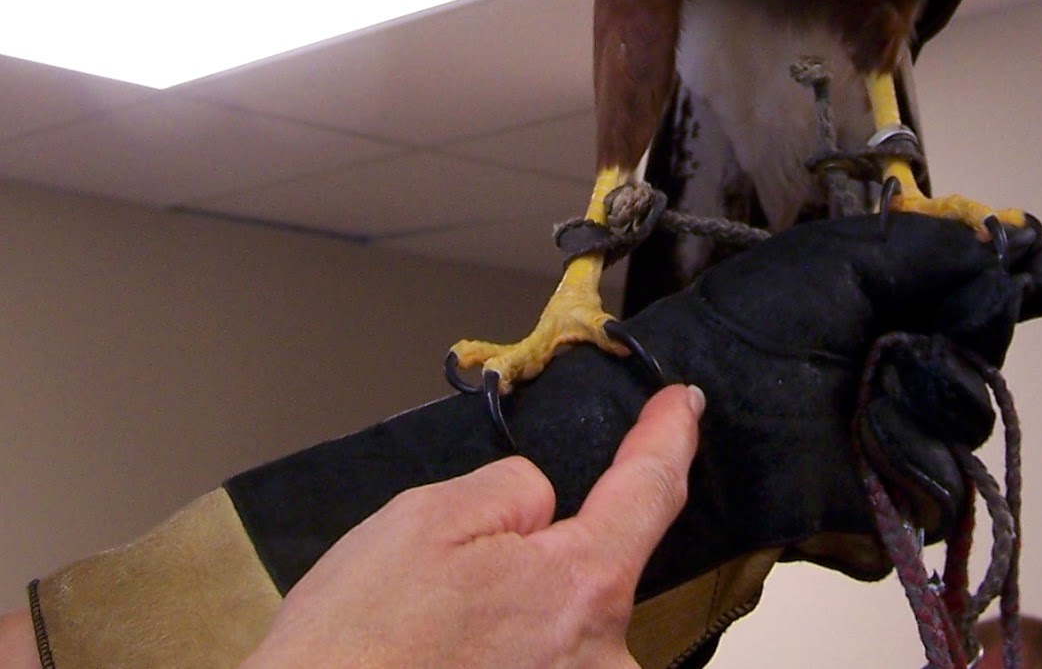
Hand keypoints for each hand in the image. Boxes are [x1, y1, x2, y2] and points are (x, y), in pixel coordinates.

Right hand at [243, 384, 702, 668]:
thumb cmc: (352, 651)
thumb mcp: (428, 519)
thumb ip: (513, 489)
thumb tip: (542, 504)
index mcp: (582, 587)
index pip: (652, 487)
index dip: (668, 436)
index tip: (680, 407)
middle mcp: (600, 660)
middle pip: (605, 569)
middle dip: (552, 553)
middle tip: (458, 580)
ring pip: (572, 626)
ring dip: (524, 616)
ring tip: (438, 634)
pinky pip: (551, 661)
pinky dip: (512, 648)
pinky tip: (452, 652)